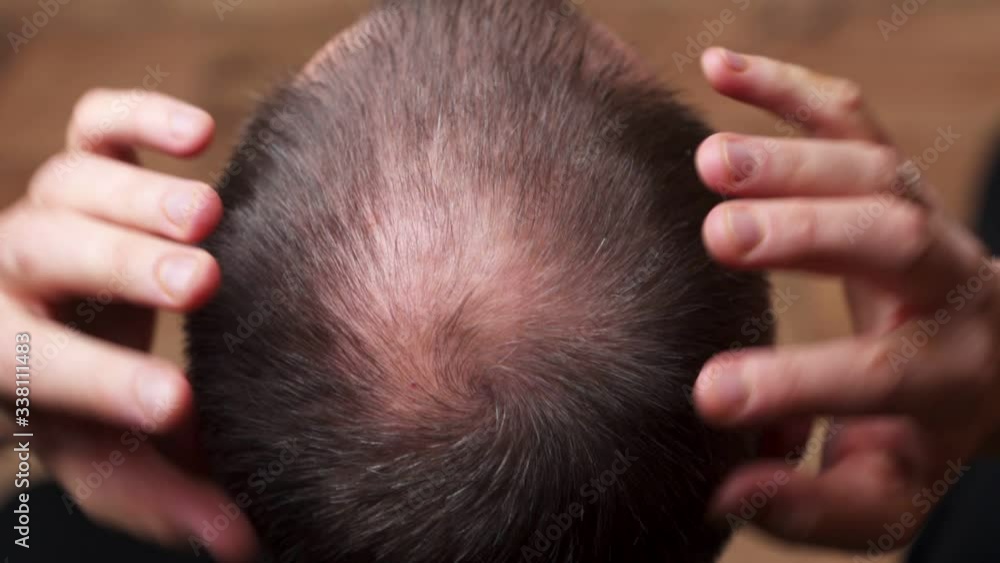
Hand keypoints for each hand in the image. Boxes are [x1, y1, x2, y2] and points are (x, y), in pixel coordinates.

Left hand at [1, 90, 256, 560]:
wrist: (56, 321)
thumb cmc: (87, 403)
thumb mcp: (111, 462)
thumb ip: (165, 500)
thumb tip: (237, 548)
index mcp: (11, 356)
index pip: (40, 366)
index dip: (103, 383)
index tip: (178, 404)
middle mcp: (21, 273)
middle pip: (48, 251)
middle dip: (122, 265)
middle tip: (202, 281)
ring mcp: (53, 210)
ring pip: (72, 179)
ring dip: (140, 195)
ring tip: (209, 215)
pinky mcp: (88, 166)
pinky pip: (98, 124)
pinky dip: (140, 116)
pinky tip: (199, 135)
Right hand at [692, 48, 999, 548]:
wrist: (986, 361)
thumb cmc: (919, 433)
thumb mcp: (882, 495)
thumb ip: (814, 507)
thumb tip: (729, 493)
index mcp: (951, 374)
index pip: (881, 373)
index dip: (796, 383)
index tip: (706, 393)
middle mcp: (950, 284)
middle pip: (896, 239)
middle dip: (809, 233)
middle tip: (721, 235)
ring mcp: (921, 218)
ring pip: (873, 167)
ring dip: (790, 158)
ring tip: (708, 160)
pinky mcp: (890, 176)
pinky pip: (848, 117)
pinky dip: (784, 88)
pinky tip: (716, 68)